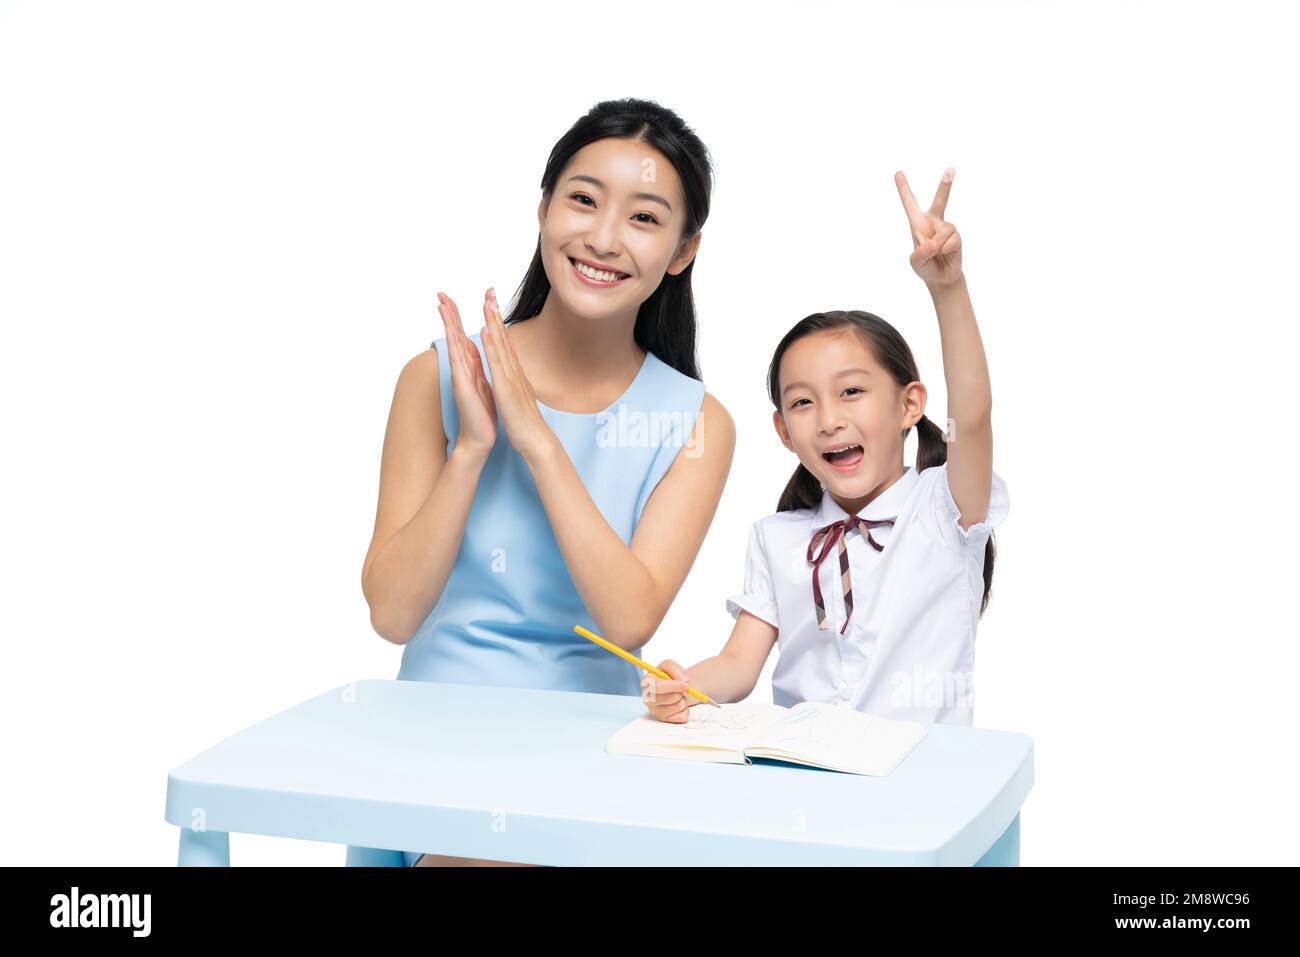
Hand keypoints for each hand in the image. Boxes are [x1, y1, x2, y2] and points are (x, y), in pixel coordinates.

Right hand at [436, 291, 496, 456]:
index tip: (452, 297)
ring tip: (442, 305)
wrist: (480, 437)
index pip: (462, 334)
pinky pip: (459, 363)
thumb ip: (476, 363)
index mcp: (469, 365)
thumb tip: (473, 346)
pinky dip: (458, 347)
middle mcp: (462, 368)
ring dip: (448, 324)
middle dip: (449, 313)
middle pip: (454, 335)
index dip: (457, 316)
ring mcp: (460, 376)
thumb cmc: (482, 411)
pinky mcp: (463, 387)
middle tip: (440, 293)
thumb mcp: (482, 381)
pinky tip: (456, 334)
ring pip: (453, 344)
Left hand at [478, 287, 559, 462]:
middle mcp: (515, 371)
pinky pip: (497, 364)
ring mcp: (512, 378)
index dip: (498, 324)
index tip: (492, 306)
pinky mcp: (507, 389)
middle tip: (489, 293)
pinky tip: (486, 331)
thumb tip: (510, 379)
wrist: (536, 442)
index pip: (505, 344)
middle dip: (495, 315)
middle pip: (504, 338)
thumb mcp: (517, 399)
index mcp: (514, 375)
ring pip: (501, 345)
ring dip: (494, 323)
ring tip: (486, 303)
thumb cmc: (526, 424)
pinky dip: (492, 346)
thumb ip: (513, 386)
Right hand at [641, 659, 696, 723]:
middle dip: (682, 692)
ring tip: (679, 695)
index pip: (658, 686)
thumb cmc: (669, 678)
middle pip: (671, 697)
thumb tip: (682, 680)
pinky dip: (686, 709)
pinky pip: (682, 716)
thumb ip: (674, 668)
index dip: (674, 686)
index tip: (685, 684)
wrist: (675, 689)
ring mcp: (656, 711)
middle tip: (683, 688)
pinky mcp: (665, 720)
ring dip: (684, 699)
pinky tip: (678, 704)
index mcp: (646, 683)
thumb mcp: (668, 666)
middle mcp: (648, 699)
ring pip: (679, 705)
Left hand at [896, 168, 963, 287]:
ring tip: (937, 253)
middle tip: (951, 169)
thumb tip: (935, 243)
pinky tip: (945, 254)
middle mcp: (933, 222)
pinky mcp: (957, 236)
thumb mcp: (915, 262)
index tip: (897, 173)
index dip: (903, 189)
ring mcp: (946, 228)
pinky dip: (946, 249)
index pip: (909, 204)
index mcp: (917, 224)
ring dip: (939, 245)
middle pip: (940, 201)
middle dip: (946, 185)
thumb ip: (921, 252)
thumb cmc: (925, 267)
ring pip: (944, 231)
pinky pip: (952, 240)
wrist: (941, 278)